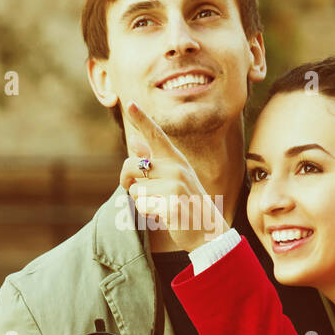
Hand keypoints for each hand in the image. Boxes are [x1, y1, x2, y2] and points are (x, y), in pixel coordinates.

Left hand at [119, 102, 228, 252]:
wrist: (208, 231)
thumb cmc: (187, 203)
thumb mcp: (173, 179)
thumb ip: (153, 160)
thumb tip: (135, 142)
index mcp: (176, 160)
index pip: (156, 136)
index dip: (141, 118)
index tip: (129, 103)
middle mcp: (177, 169)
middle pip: (130, 165)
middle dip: (126, 181)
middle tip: (137, 191)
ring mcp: (176, 187)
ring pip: (134, 190)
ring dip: (142, 202)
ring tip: (161, 206)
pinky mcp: (172, 205)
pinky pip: (142, 206)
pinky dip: (148, 214)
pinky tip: (164, 216)